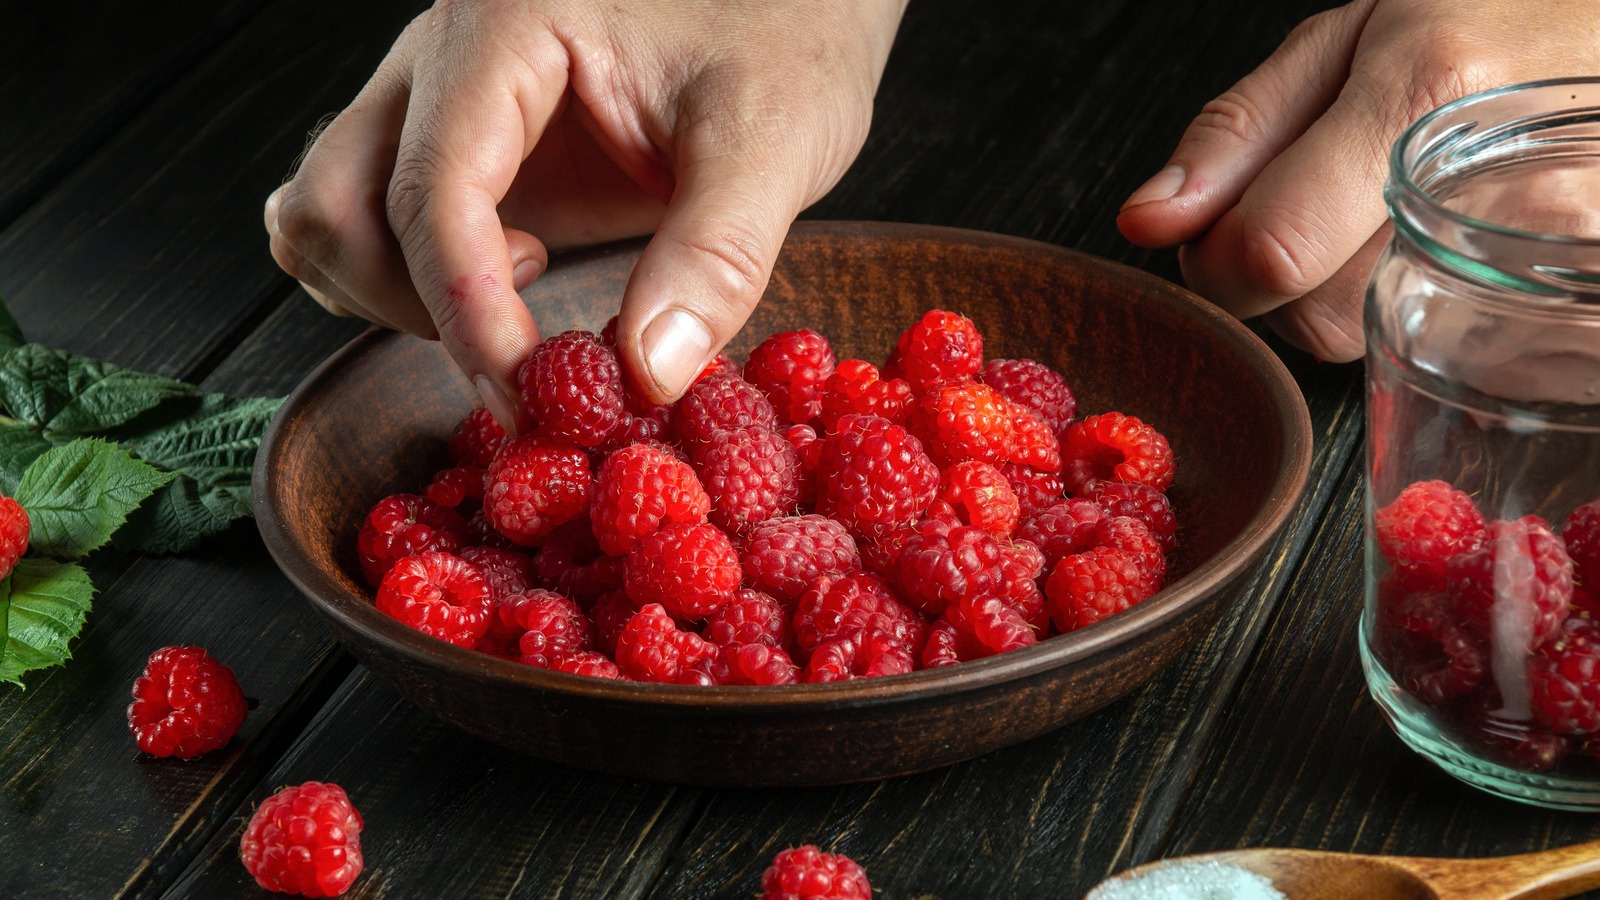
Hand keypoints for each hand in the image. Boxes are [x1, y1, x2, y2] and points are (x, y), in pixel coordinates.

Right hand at [264, 0, 905, 424]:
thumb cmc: (788, 25)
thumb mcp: (779, 132)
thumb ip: (718, 252)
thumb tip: (648, 374)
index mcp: (506, 23)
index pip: (436, 189)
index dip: (468, 312)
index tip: (529, 399)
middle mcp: (445, 54)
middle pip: (338, 203)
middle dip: (417, 307)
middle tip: (528, 361)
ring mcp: (437, 94)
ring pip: (328, 210)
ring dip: (394, 293)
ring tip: (519, 307)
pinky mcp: (457, 137)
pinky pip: (366, 213)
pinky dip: (406, 274)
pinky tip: (512, 276)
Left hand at [1116, 0, 1599, 360]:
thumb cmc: (1495, 18)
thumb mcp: (1347, 38)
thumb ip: (1237, 135)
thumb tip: (1146, 221)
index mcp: (1422, 97)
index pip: (1265, 253)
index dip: (1218, 258)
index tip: (1228, 230)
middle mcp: (1500, 186)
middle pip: (1318, 320)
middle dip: (1292, 280)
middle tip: (1341, 205)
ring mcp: (1563, 259)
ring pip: (1385, 348)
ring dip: (1366, 301)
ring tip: (1412, 217)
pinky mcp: (1586, 321)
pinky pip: (1462, 368)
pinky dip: (1440, 325)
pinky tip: (1459, 256)